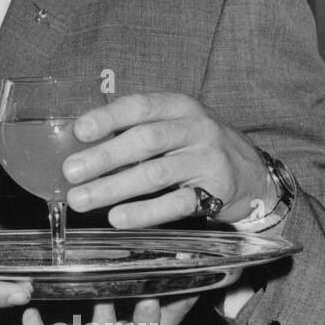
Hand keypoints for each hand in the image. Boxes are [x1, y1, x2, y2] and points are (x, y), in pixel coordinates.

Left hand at [62, 92, 275, 225]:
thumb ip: (134, 129)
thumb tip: (76, 141)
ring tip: (82, 200)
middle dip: (104, 157)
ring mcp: (208, 160)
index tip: (79, 131)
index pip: (140, 106)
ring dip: (114, 188)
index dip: (108, 118)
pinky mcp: (216, 191)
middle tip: (70, 172)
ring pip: (156, 174)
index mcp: (179, 106)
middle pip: (145, 141)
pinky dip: (145, 212)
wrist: (253, 173)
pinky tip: (118, 218)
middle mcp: (196, 128)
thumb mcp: (173, 126)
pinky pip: (177, 204)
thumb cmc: (196, 146)